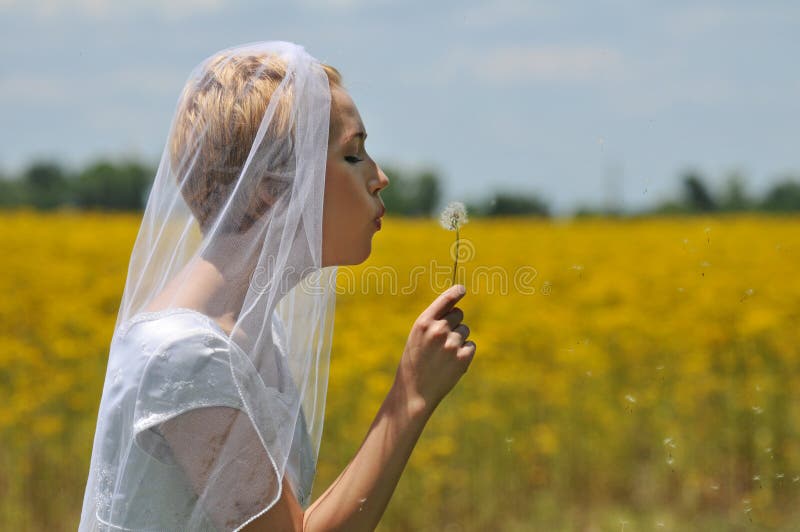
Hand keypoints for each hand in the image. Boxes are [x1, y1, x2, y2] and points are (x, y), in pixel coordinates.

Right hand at [393, 284, 475, 415]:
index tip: (462, 289)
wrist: (414, 391)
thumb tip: (456, 309)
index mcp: (423, 322)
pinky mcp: (463, 357)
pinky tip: (451, 364)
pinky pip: (471, 346)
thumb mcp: (416, 337)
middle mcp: (438, 329)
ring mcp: (451, 343)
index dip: (456, 292)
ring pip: (465, 331)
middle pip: (459, 314)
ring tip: (443, 356)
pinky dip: (464, 353)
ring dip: (459, 340)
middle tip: (441, 341)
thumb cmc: (414, 362)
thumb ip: (433, 322)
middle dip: (454, 323)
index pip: (446, 299)